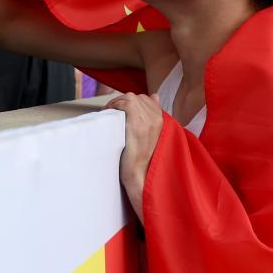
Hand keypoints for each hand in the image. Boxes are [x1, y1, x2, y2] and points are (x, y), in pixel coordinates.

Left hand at [108, 91, 163, 224]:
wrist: (141, 177)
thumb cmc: (143, 160)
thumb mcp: (152, 136)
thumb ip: (153, 116)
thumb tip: (155, 96)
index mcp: (163, 121)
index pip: (146, 99)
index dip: (132, 103)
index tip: (121, 111)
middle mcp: (158, 119)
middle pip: (137, 97)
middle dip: (122, 102)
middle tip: (112, 112)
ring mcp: (148, 121)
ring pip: (130, 98)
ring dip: (117, 103)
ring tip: (110, 113)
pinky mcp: (138, 125)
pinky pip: (126, 104)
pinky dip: (115, 106)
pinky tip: (110, 116)